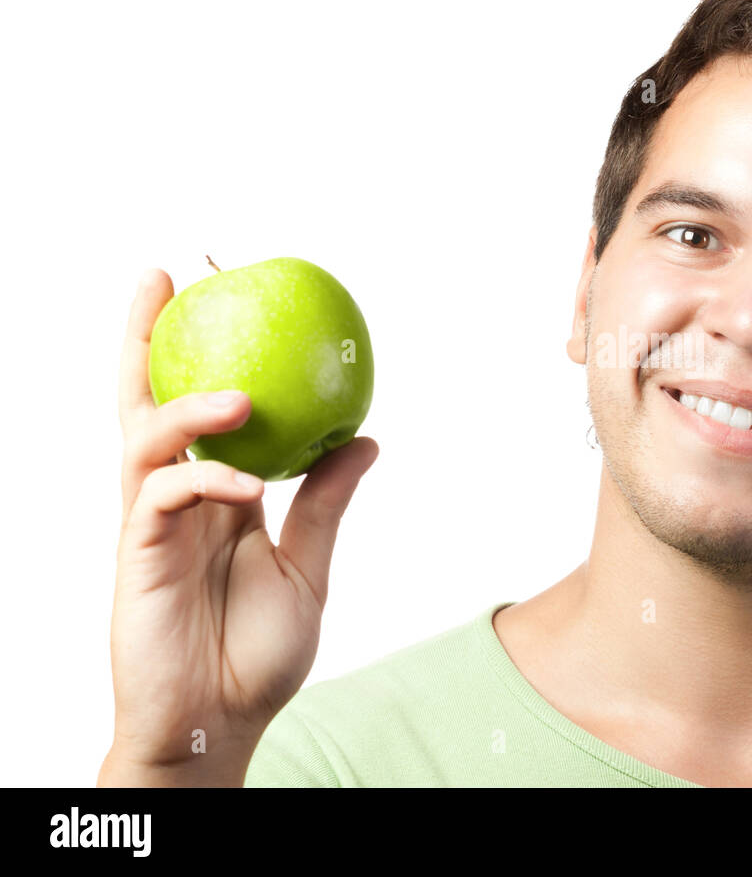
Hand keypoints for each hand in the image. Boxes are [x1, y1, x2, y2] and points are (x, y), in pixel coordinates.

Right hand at [99, 269, 377, 785]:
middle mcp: (177, 497)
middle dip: (148, 338)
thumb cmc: (255, 654)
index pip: (203, 407)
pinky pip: (160, 499)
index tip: (223, 293)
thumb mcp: (307, 567)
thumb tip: (365, 438)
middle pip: (149, 401)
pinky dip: (202, 481)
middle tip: (163, 277)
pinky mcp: (137, 558)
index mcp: (216, 495)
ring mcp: (152, 525)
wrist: (220, 725)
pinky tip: (242, 485)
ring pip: (144, 440)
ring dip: (186, 407)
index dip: (205, 352)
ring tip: (238, 395)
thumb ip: (324, 503)